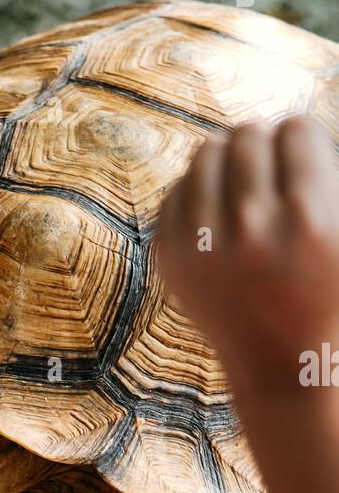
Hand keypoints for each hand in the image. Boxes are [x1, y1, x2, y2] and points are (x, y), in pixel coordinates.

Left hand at [156, 117, 338, 400]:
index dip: (303, 141)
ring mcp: (203, 245)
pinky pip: (178, 188)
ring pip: (207, 152)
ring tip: (243, 183)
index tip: (303, 161)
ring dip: (228, 159)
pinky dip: (198, 192)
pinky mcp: (170, 257)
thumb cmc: (329, 295)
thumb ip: (326, 177)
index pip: (296, 130)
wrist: (284, 367)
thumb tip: (290, 125)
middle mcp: (252, 229)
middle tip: (270, 171)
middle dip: (265, 145)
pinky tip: (217, 212)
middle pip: (248, 135)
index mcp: (309, 221)